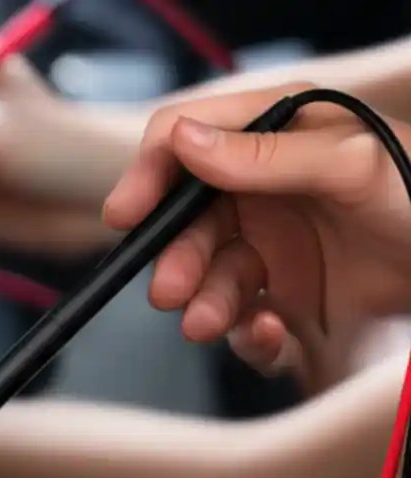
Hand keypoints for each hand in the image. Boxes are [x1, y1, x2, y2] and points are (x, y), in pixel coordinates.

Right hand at [104, 83, 410, 394]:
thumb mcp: (352, 167)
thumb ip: (266, 155)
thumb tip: (185, 141)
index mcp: (272, 142)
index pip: (185, 144)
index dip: (149, 174)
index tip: (127, 212)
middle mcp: (262, 194)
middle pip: (185, 221)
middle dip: (173, 257)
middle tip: (170, 290)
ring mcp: (271, 249)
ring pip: (206, 277)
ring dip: (202, 301)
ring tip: (211, 322)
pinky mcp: (284, 301)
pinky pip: (242, 323)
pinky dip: (246, 335)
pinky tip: (269, 331)